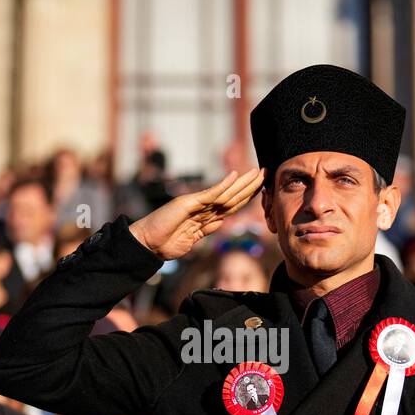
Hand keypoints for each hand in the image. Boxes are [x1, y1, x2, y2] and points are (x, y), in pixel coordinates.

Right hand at [128, 167, 263, 260]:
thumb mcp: (192, 240)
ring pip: (226, 194)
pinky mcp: (188, 203)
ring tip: (257, 172)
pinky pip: (209, 194)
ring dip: (243, 184)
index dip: (248, 197)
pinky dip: (223, 186)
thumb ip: (206, 231)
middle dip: (250, 186)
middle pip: (233, 196)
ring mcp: (196, 204)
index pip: (232, 205)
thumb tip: (221, 224)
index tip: (262, 188)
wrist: (147, 243)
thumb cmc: (165, 243)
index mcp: (207, 217)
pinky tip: (235, 177)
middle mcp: (204, 208)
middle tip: (266, 172)